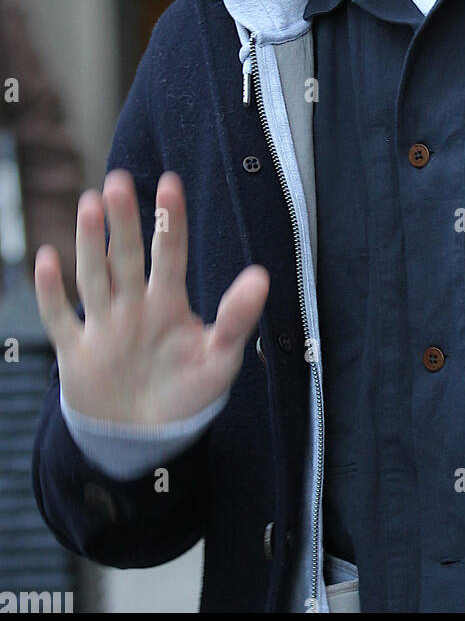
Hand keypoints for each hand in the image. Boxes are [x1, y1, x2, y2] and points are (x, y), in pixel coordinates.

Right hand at [33, 169, 269, 424]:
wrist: (147, 439)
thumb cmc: (188, 394)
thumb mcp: (220, 358)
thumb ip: (236, 318)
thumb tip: (262, 277)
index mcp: (168, 303)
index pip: (170, 253)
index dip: (170, 220)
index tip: (170, 183)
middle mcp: (133, 306)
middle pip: (126, 256)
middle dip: (123, 221)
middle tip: (118, 181)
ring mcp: (103, 326)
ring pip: (94, 277)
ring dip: (90, 243)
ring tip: (89, 204)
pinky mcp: (77, 353)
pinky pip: (60, 318)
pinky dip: (50, 292)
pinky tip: (46, 258)